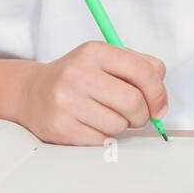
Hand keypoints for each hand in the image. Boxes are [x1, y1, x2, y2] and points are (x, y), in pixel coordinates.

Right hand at [18, 41, 168, 144]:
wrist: (32, 93)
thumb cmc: (77, 77)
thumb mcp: (104, 59)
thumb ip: (138, 67)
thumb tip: (161, 96)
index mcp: (94, 52)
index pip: (143, 71)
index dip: (158, 93)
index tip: (160, 107)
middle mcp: (78, 74)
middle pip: (134, 102)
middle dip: (142, 115)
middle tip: (135, 115)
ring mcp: (67, 102)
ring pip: (119, 125)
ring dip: (120, 126)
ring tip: (104, 115)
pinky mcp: (61, 127)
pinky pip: (102, 141)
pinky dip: (104, 137)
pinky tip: (91, 125)